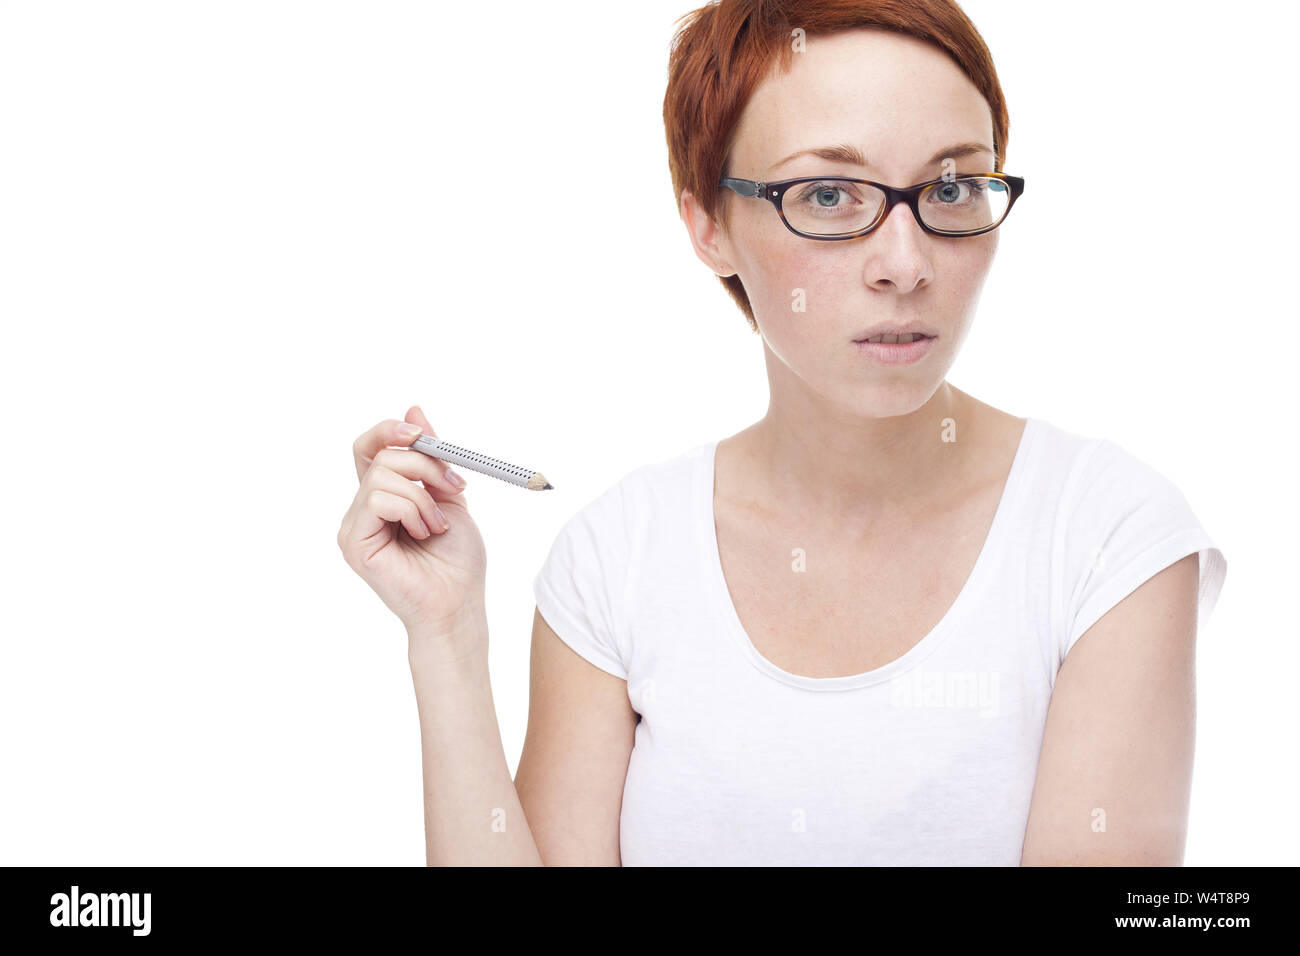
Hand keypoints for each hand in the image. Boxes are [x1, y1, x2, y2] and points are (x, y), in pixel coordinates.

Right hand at [337, 405, 486, 637]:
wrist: (459, 603)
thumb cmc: (457, 560)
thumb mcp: (449, 495)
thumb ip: (430, 457)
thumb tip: (413, 408)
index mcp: (384, 497)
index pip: (371, 448)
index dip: (390, 431)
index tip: (421, 432)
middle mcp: (363, 509)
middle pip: (379, 455)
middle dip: (424, 463)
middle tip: (454, 488)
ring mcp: (354, 526)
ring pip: (381, 476)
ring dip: (422, 496)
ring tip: (438, 525)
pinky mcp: (352, 542)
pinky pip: (377, 500)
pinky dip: (410, 511)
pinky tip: (424, 534)